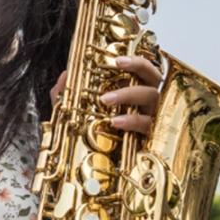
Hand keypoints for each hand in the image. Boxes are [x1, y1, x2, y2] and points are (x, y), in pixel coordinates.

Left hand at [48, 55, 162, 134]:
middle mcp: (147, 97)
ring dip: (128, 94)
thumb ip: (67, 92)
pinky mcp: (151, 134)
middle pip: (154, 76)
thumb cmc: (94, 127)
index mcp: (135, 85)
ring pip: (152, 96)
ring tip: (105, 100)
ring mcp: (151, 114)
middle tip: (113, 68)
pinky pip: (147, 124)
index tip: (117, 60)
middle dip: (136, 70)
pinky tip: (115, 121)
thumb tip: (65, 75)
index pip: (143, 67)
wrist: (97, 158)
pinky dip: (131, 121)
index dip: (135, 60)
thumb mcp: (75, 108)